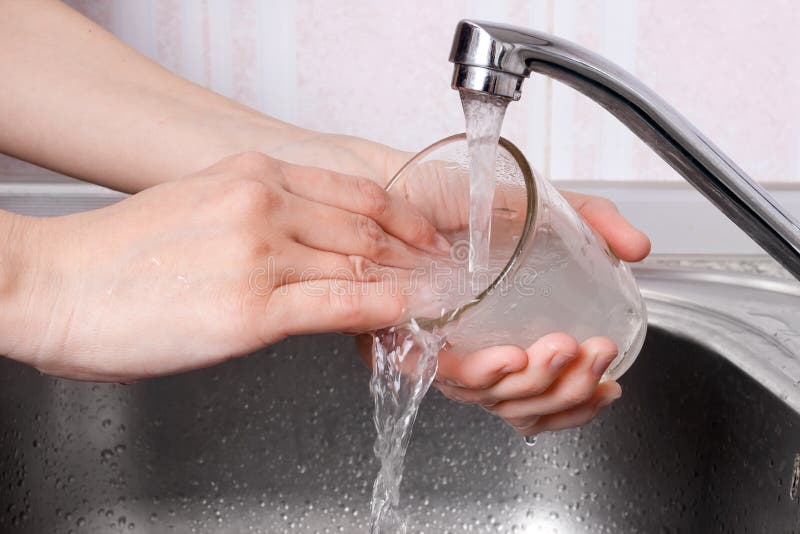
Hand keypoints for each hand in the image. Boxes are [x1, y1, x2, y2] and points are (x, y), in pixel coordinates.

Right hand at [0, 152, 449, 381]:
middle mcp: (262, 203)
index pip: (355, 192)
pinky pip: (340, 305)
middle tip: (440, 270)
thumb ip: (258, 215)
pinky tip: (401, 315)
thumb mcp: (200, 207)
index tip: (423, 236)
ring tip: (430, 297)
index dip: (402, 217)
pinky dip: (380, 309)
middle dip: (412, 252)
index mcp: (251, 174)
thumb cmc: (117, 254)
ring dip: (403, 282)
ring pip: (360, 265)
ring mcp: (260, 254)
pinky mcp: (252, 309)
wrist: (53, 282)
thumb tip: (308, 242)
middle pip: (367, 227)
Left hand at [351, 142, 650, 435]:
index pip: (539, 397)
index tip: (610, 387)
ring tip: (561, 350)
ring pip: (485, 397)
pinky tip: (509, 358)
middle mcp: (467, 353)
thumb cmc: (452, 201)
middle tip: (593, 354)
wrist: (395, 178)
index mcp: (498, 338)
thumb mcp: (533, 208)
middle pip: (519, 403)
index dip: (578, 404)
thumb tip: (639, 248)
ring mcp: (435, 348)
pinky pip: (436, 375)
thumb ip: (590, 223)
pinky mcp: (398, 338)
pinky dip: (477, 372)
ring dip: (532, 381)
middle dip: (565, 388)